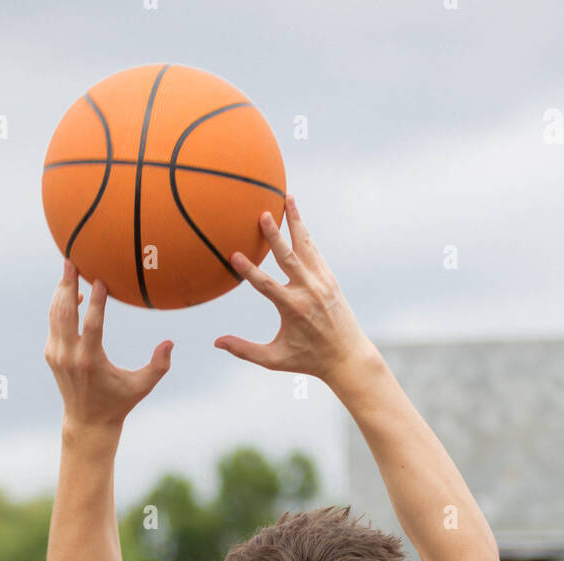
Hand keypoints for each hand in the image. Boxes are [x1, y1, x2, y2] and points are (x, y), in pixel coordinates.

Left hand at [45, 260, 172, 429]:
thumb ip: (158, 366)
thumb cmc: (119, 402)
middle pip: (65, 312)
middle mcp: (70, 356)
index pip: (91, 324)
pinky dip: (60, 306)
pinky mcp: (51, 354)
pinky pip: (54, 323)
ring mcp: (57, 355)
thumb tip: (169, 342)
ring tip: (68, 268)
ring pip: (55, 315)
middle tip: (71, 260)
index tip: (99, 280)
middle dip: (67, 284)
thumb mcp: (142, 387)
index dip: (95, 301)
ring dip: (60, 291)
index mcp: (91, 362)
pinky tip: (70, 293)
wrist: (87, 422)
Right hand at [214, 195, 374, 384]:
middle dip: (275, 235)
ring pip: (306, 246)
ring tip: (287, 198)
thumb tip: (217, 342)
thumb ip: (245, 350)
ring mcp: (322, 282)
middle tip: (263, 213)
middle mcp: (309, 291)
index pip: (266, 285)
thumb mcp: (275, 359)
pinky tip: (297, 218)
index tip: (234, 255)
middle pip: (288, 257)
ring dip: (296, 221)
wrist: (347, 356)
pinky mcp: (329, 279)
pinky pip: (314, 252)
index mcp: (293, 309)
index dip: (249, 270)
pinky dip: (305, 235)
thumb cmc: (308, 359)